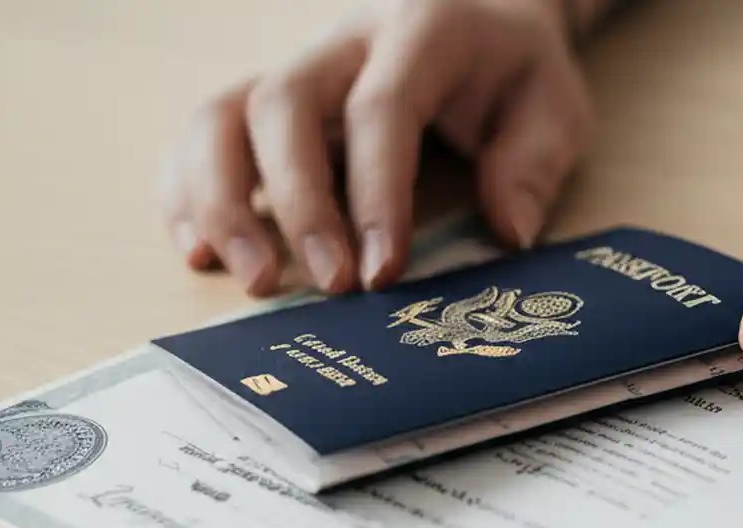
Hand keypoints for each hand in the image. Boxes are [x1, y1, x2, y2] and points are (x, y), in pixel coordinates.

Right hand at [161, 0, 593, 295]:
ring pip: (221, 114)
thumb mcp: (554, 107)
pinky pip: (202, 136)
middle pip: (282, 104)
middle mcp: (342, 43)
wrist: (479, 16)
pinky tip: (202, 251)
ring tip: (251, 278)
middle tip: (327, 286)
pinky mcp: (264, 101)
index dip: (377, 195)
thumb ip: (533, 163)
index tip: (384, 273)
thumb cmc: (511, 72)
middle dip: (296, 204)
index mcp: (419, 32)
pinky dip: (188, 193)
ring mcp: (295, 69)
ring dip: (220, 201)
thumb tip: (507, 231)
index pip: (382, 109)